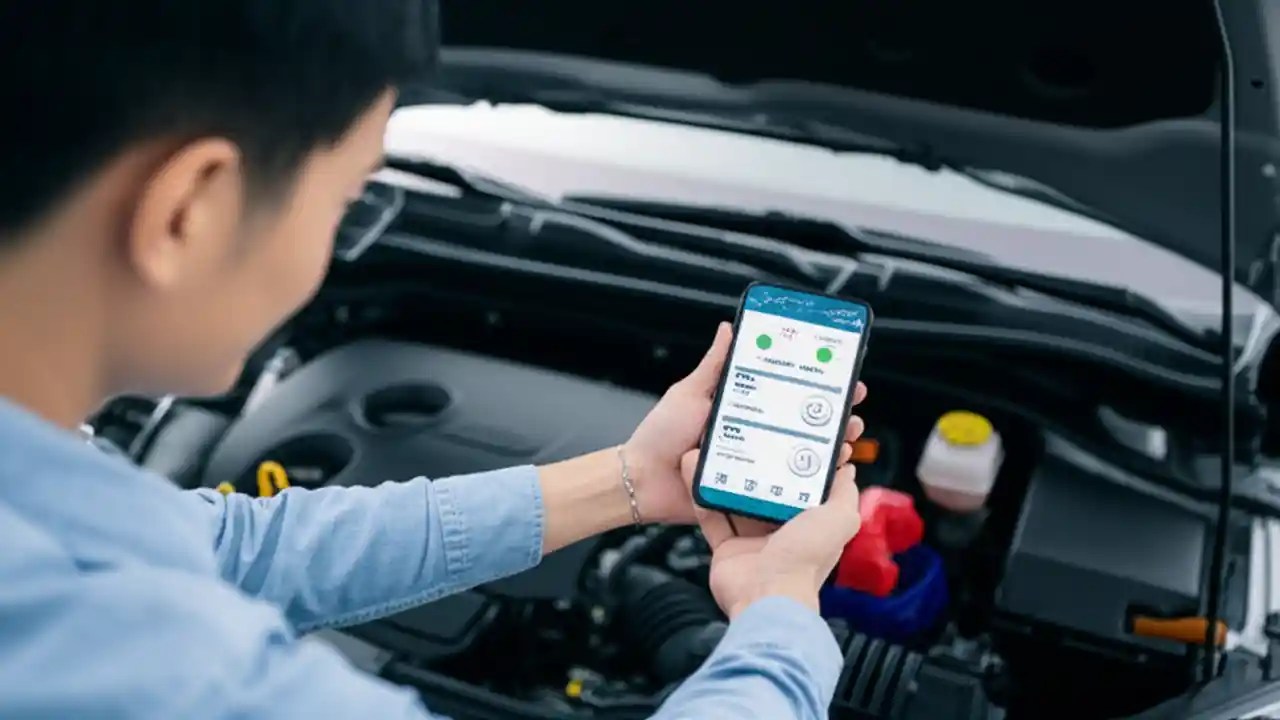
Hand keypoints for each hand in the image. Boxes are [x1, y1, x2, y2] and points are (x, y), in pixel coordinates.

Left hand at [625, 321, 866, 524]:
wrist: (641, 481)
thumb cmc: (660, 435)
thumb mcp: (689, 393)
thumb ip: (713, 366)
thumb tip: (729, 327)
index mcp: (743, 410)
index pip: (787, 394)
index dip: (816, 387)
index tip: (841, 376)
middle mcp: (754, 437)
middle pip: (803, 426)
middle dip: (834, 418)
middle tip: (853, 411)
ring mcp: (754, 465)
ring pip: (801, 457)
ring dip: (829, 448)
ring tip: (847, 440)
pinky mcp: (749, 490)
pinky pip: (783, 487)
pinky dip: (809, 481)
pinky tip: (828, 474)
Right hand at [680, 449, 861, 618]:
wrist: (766, 594)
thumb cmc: (805, 557)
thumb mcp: (839, 518)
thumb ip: (844, 494)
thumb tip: (848, 470)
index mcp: (810, 525)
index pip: (803, 489)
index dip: (795, 464)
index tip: (785, 437)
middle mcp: (782, 533)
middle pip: (766, 492)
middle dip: (756, 467)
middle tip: (745, 435)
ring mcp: (752, 543)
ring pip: (736, 502)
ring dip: (725, 477)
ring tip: (716, 448)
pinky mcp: (726, 550)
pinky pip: (712, 518)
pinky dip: (702, 496)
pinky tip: (695, 470)